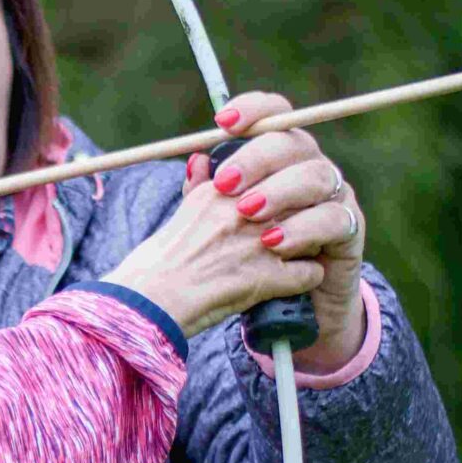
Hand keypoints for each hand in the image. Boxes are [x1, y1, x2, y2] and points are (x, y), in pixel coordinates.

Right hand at [103, 92, 333, 338]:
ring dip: (307, 244)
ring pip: (314, 231)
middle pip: (302, 199)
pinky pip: (311, 272)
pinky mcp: (268, 278)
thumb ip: (198, 184)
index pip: (280, 172)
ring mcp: (258, 242)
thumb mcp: (178, 213)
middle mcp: (244, 209)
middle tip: (290, 232)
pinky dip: (303, 280)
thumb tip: (203, 159)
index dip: (284, 190)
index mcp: (223, 188)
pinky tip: (287, 284)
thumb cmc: (158, 263)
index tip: (276, 208)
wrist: (147, 303)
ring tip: (292, 257)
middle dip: (303, 214)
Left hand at [195, 92, 367, 367]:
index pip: (274, 115)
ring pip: (316, 175)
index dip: (253, 110)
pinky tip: (274, 242)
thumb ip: (204, 195)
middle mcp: (309, 166)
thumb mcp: (221, 225)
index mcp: (279, 155)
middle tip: (225, 183)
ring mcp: (334, 195)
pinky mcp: (349, 229)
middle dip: (256, 158)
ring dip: (279, 191)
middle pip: (293, 142)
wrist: (284, 302)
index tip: (222, 122)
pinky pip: (333, 219)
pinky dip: (302, 228)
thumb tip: (194, 160)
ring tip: (247, 213)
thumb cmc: (246, 255)